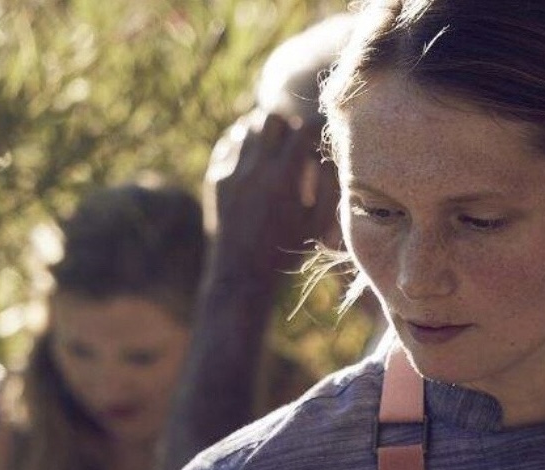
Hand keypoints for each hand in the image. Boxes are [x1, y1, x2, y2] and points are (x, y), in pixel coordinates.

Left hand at [204, 109, 339, 279]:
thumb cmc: (286, 253)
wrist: (241, 276)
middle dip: (288, 125)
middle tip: (294, 143)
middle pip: (273, 118)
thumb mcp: (318, 226)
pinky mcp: (215, 178)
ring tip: (274, 151)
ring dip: (265, 133)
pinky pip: (230, 142)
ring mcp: (231, 172)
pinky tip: (254, 160)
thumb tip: (327, 156)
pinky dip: (244, 143)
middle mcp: (255, 170)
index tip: (321, 136)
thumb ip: (329, 188)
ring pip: (248, 126)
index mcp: (284, 179)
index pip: (304, 129)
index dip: (317, 127)